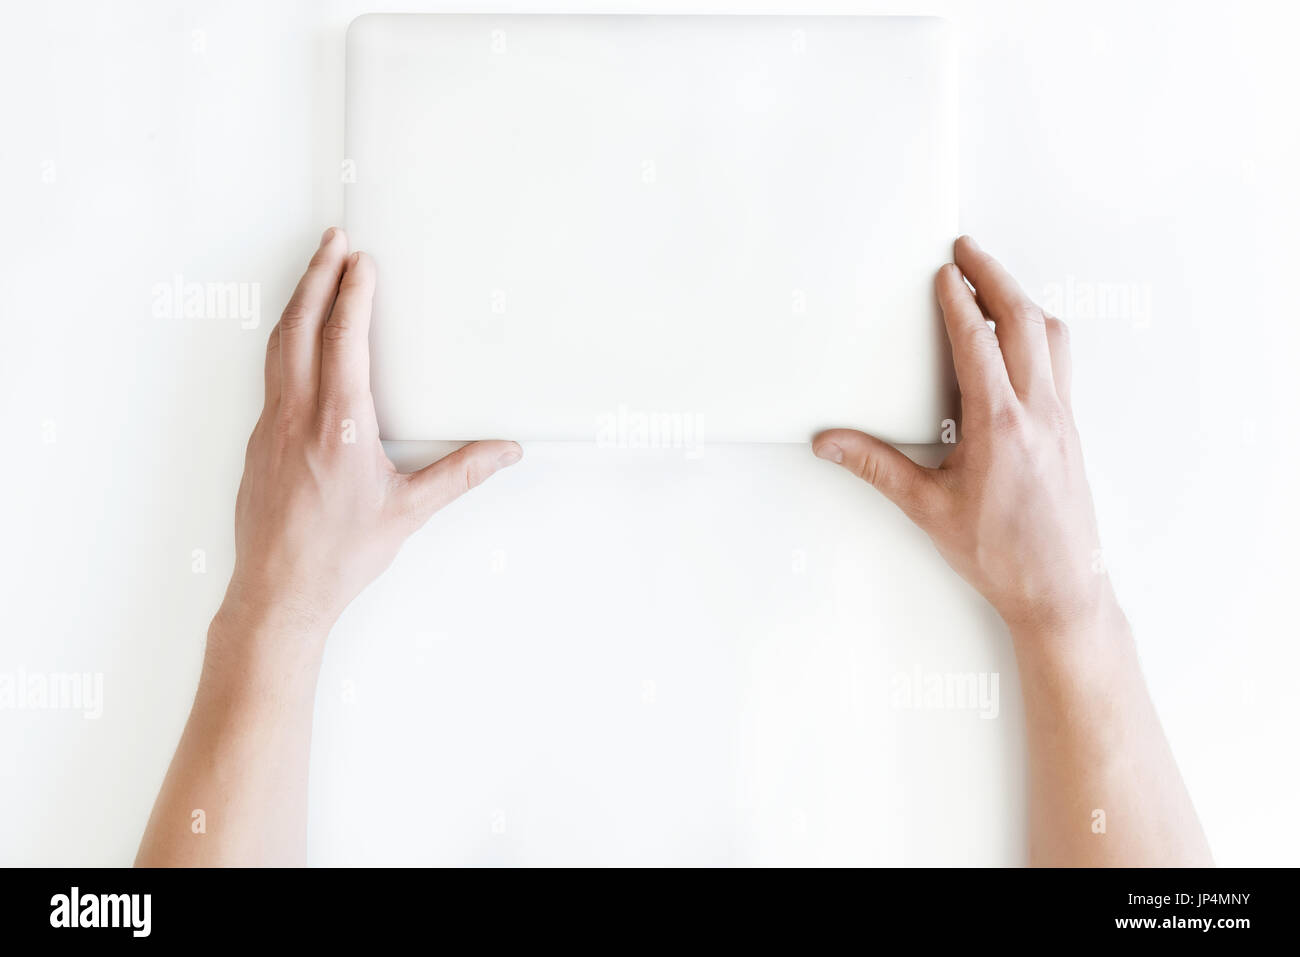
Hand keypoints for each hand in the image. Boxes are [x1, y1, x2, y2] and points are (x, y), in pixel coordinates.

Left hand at [220, 227, 520, 646]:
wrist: (278, 592)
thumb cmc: (339, 556)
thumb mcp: (409, 512)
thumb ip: (460, 474)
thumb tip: (505, 451)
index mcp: (340, 427)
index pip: (343, 340)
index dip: (353, 295)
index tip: (362, 262)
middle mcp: (299, 416)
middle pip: (301, 326)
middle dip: (318, 276)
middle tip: (334, 241)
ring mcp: (271, 425)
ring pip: (279, 345)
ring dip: (297, 302)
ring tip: (315, 271)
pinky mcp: (260, 440)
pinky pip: (271, 372)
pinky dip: (286, 338)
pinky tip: (298, 336)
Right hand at [813, 236, 1111, 638]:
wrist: (1061, 590)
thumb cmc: (1002, 555)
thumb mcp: (927, 508)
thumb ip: (876, 467)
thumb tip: (830, 443)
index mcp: (1000, 424)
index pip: (978, 341)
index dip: (958, 300)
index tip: (944, 271)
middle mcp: (1038, 412)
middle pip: (1024, 320)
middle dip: (995, 276)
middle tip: (969, 249)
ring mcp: (1061, 419)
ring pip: (1052, 336)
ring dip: (1023, 301)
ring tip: (995, 284)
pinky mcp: (1070, 431)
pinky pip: (1060, 363)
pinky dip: (1039, 334)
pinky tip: (1021, 341)